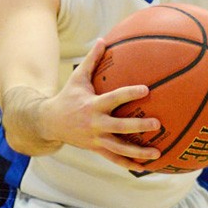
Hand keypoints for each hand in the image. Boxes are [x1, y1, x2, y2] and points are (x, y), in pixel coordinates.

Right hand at [43, 39, 162, 170]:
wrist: (49, 122)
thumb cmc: (67, 97)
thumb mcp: (77, 78)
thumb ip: (92, 60)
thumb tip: (103, 39)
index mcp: (93, 105)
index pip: (114, 98)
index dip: (129, 94)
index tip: (146, 89)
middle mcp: (95, 124)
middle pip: (120, 127)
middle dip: (138, 126)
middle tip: (157, 123)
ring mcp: (96, 139)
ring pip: (119, 149)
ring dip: (138, 152)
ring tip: (157, 154)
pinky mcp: (96, 149)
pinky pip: (115, 160)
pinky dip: (129, 164)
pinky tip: (145, 168)